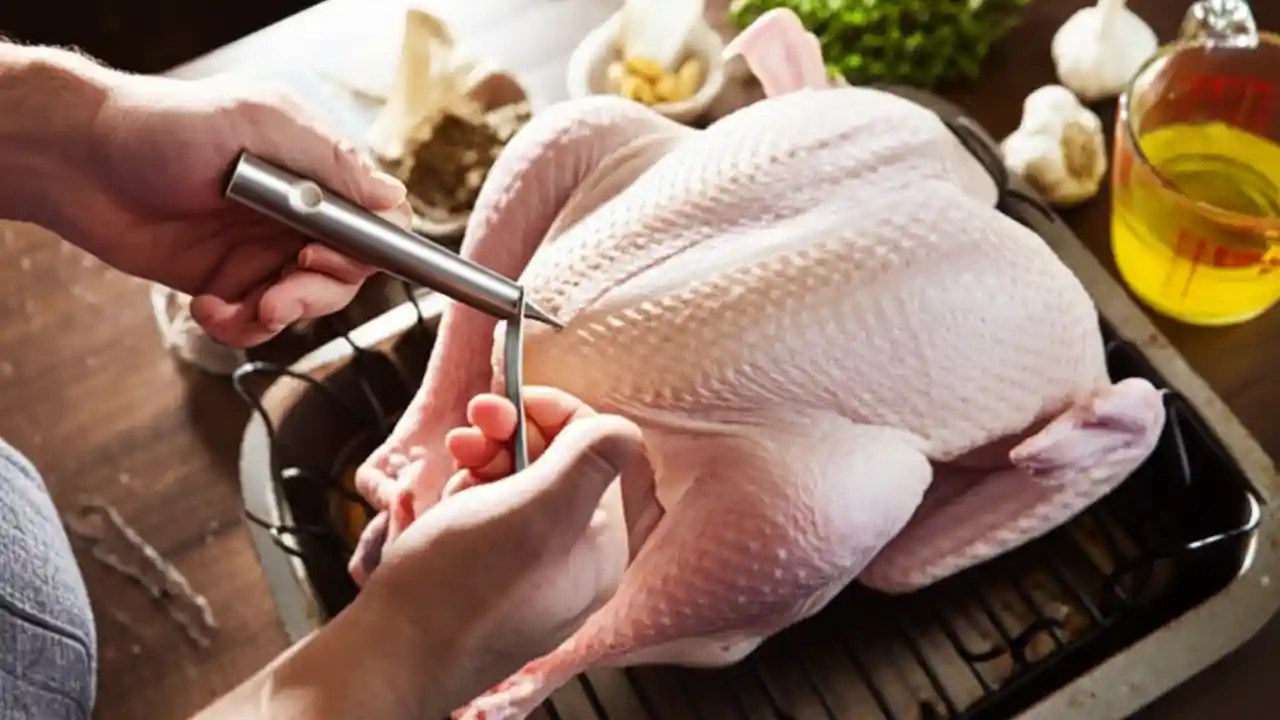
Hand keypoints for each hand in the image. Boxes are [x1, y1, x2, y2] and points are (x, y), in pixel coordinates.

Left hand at [74, 73, 409, 346]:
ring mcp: (263, 251)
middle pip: (348, 273)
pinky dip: (240, 326)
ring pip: (306, 305)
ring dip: (279, 315)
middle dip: (319, 293)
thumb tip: (392, 198)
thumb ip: (328, 160)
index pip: (378, 219)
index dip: (371, 250)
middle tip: (281, 293)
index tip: (329, 258)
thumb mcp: (255, 120)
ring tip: (238, 305)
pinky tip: (206, 307)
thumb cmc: (163, 125)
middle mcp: (298, 214)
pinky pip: (257, 323)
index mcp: (315, 171)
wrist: (79, 163)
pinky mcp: (228, 283)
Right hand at [357, 388, 656, 679]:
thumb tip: (624, 431)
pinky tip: (436, 498)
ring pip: (514, 490)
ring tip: (452, 462)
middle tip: (470, 426)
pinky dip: (462, 496)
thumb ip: (588, 464)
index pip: (598, 457)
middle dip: (512, 437)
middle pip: (555, 470)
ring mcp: (527, 573)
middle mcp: (571, 563)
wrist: (391, 656)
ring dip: (482, 462)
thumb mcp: (538, 512)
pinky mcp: (485, 580)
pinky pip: (483, 518)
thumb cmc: (462, 586)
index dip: (558, 417)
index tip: (512, 403)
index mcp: (600, 549)